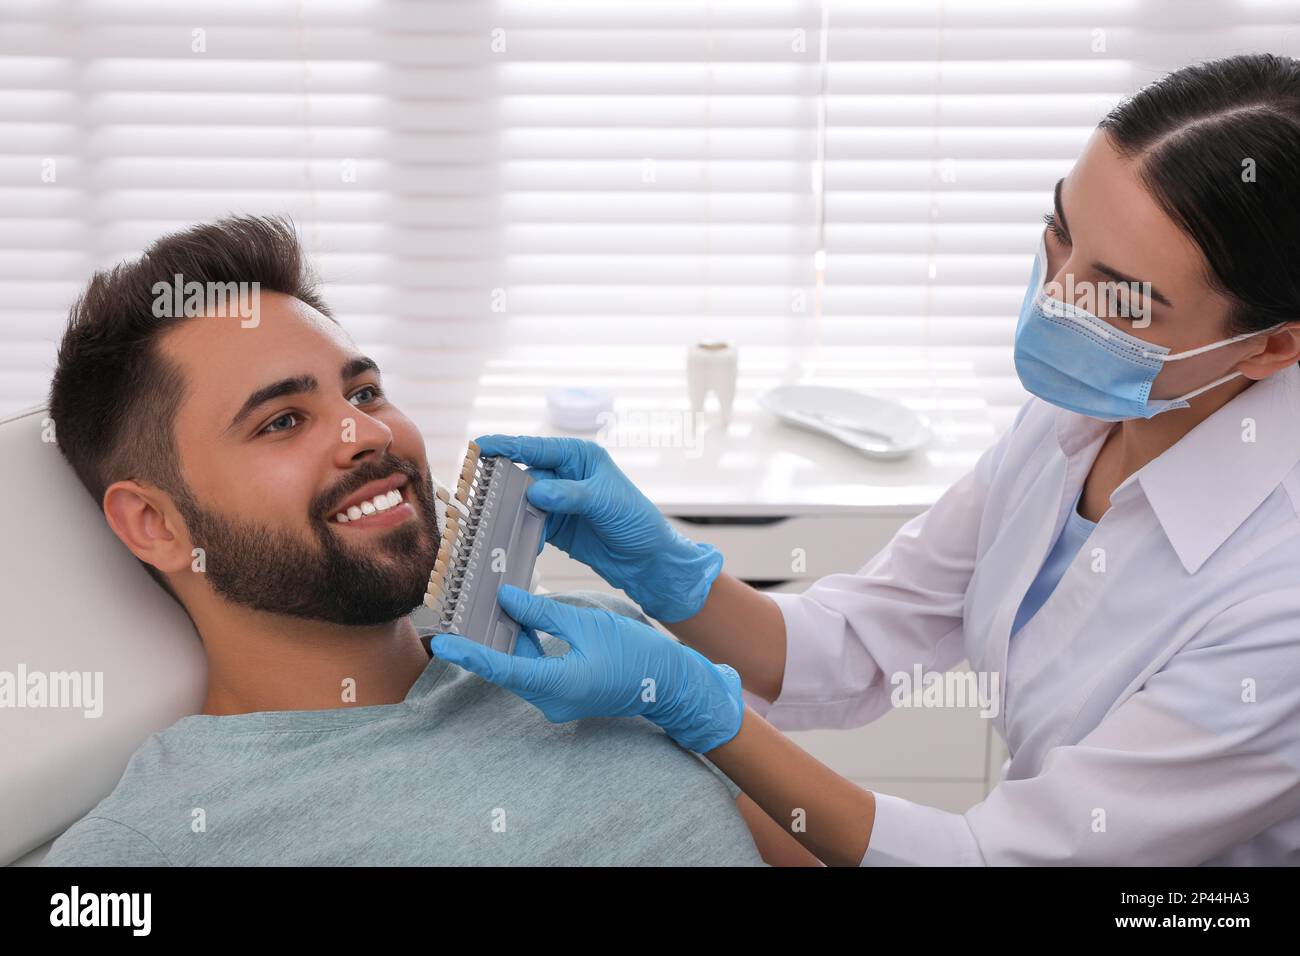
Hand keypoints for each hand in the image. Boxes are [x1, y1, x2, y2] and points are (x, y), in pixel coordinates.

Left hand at [428, 584, 743, 753]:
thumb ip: (543, 613)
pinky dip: (526, 646)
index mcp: (557, 684)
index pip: (502, 669)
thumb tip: (507, 600)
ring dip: (506, 640)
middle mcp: (551, 699)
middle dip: (485, 639)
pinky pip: (535, 669)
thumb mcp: (587, 624)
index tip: (444, 643)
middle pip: (507, 667)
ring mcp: (558, 700)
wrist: (670, 683)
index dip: (471, 655)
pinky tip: (521, 619)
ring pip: (520, 667)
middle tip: (461, 612)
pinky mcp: (565, 694)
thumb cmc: (636, 654)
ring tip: (488, 607)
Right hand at [473, 434, 722, 622]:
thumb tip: (535, 489)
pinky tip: (510, 540)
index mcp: (579, 457)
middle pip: (523, 473)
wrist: (649, 561)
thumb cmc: (637, 522)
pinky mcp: (555, 525)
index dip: (506, 446)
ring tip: (487, 520)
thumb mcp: (605, 502)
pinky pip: (528, 524)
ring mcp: (558, 501)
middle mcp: (566, 475)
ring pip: (521, 500)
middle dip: (500, 483)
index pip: (536, 447)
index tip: (479, 446)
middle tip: (474, 492)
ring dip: (507, 511)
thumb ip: (569, 495)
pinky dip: (518, 531)